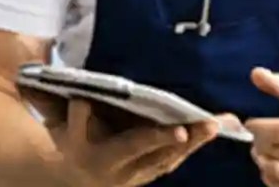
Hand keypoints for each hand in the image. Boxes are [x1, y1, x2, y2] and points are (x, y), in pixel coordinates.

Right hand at [46, 99, 218, 186]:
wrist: (73, 180)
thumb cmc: (67, 145)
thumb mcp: (61, 130)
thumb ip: (72, 117)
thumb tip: (83, 100)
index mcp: (104, 159)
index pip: (133, 146)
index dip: (155, 138)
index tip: (180, 129)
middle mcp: (126, 172)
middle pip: (162, 156)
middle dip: (187, 141)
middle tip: (209, 125)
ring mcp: (140, 174)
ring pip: (172, 159)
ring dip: (195, 143)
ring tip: (216, 123)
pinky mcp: (150, 172)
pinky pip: (173, 160)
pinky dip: (192, 146)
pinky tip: (210, 129)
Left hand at [243, 68, 278, 186]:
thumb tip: (255, 73)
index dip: (259, 128)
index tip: (249, 122)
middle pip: (277, 153)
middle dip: (258, 142)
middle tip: (256, 134)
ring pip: (278, 173)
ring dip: (263, 161)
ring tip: (263, 148)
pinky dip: (271, 177)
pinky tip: (273, 161)